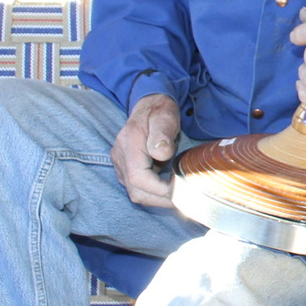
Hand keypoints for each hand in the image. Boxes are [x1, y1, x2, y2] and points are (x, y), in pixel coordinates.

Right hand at [111, 93, 180, 207]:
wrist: (149, 105)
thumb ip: (163, 133)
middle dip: (161, 200)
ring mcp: (121, 164)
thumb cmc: (160, 111)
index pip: (139, 179)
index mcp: (129, 144)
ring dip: (158, 199)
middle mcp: (121, 157)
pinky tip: (170, 190)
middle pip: (136, 192)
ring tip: (179, 197)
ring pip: (136, 193)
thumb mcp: (165, 116)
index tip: (180, 191)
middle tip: (184, 200)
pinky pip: (137, 188)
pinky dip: (154, 193)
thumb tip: (161, 153)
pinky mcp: (126, 168)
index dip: (159, 190)